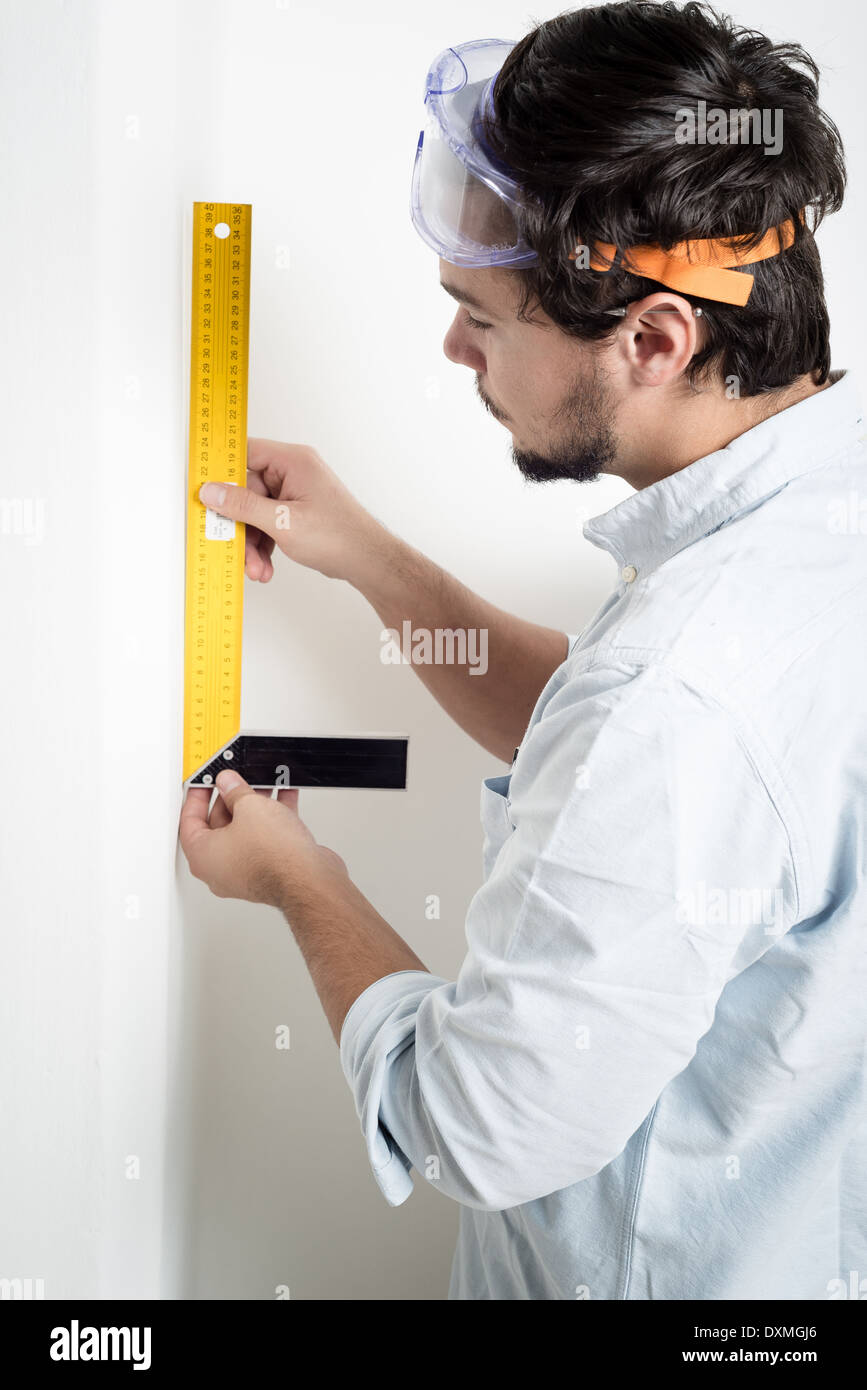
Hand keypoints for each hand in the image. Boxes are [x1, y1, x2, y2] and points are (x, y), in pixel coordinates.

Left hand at [178, 769, 348, 908]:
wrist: (308, 879)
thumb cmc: (273, 858)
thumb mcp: (249, 807)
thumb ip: (235, 790)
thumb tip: (228, 783)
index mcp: (203, 857)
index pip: (189, 821)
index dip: (196, 797)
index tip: (205, 782)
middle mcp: (220, 868)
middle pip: (218, 825)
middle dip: (230, 798)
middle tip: (238, 780)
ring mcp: (246, 870)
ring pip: (246, 830)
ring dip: (255, 805)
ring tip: (264, 784)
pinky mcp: (269, 869)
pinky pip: (266, 838)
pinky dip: (273, 817)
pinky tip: (283, 797)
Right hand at [198, 438, 382, 585]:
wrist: (368, 561)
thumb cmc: (339, 536)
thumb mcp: (282, 522)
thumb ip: (243, 505)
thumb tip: (212, 491)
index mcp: (293, 461)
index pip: (246, 453)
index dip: (222, 471)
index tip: (204, 490)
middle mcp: (294, 472)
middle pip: (247, 491)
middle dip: (240, 525)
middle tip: (233, 547)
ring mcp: (295, 493)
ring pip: (255, 513)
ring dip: (251, 542)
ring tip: (256, 568)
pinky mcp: (296, 513)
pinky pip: (268, 524)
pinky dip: (264, 546)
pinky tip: (265, 567)